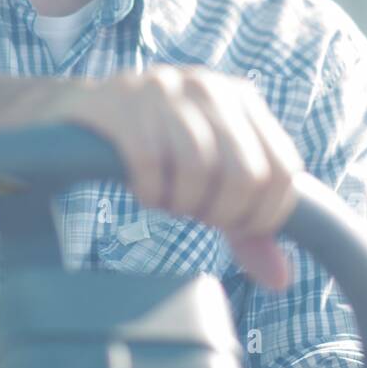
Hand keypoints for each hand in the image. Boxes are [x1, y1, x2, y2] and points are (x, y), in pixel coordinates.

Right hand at [13, 66, 301, 288]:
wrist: (82, 113)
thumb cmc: (158, 152)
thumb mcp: (210, 182)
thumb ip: (247, 226)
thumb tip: (281, 280)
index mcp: (242, 99)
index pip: (284, 168)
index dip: (265, 214)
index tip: (235, 229)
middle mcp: (208, 86)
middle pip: (245, 173)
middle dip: (221, 214)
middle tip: (195, 217)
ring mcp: (164, 88)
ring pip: (197, 168)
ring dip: (181, 204)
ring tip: (168, 202)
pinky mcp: (121, 101)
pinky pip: (149, 163)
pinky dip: (150, 193)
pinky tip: (145, 192)